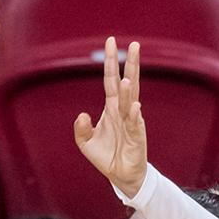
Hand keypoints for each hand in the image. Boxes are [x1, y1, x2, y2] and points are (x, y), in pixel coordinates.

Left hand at [73, 37, 146, 197]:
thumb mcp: (86, 143)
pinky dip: (135, 115)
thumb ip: (81, 129)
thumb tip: (81, 114)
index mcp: (112, 107)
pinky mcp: (137, 137)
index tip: (111, 42)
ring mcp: (132, 122)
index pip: (111, 80)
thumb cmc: (107, 156)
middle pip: (128, 82)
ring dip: (130, 91)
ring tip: (128, 78)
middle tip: (134, 44)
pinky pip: (136, 124)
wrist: (121, 176)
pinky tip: (135, 106)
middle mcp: (124, 110)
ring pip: (131, 101)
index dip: (111, 62)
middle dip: (130, 64)